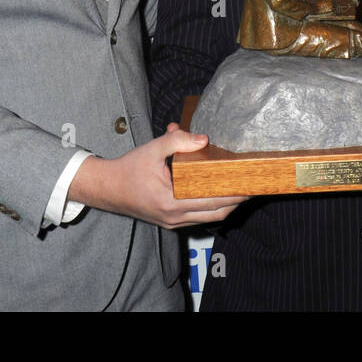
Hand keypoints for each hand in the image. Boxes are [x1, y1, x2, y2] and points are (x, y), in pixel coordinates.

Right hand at [69, 123, 245, 228]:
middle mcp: (174, 217)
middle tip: (255, 186)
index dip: (235, 193)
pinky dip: (213, 206)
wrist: (107, 188)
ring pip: (210, 217)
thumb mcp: (152, 149)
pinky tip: (222, 192)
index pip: (213, 200)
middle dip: (238, 200)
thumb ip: (178, 142)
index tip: (252, 184)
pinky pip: (199, 217)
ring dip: (228, 205)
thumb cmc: (129, 169)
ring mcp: (173, 222)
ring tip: (244, 190)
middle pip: (217, 213)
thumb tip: (204, 139)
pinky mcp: (171, 221)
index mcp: (171, 202)